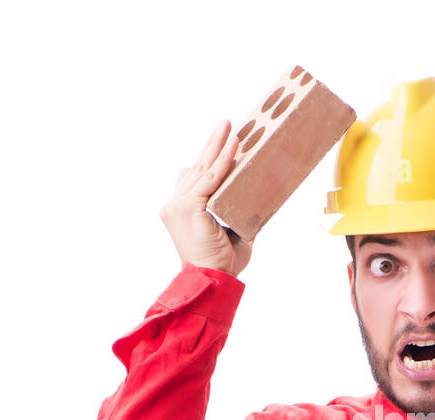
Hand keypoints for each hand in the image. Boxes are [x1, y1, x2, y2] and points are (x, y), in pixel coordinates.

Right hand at [159, 120, 253, 276]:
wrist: (213, 280)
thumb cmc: (223, 264)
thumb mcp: (232, 232)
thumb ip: (238, 214)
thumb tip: (260, 199)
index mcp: (180, 211)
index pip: (193, 178)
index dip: (208, 160)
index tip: (222, 143)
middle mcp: (175, 205)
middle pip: (196, 167)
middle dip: (212, 145)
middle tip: (225, 124)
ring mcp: (179, 205)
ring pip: (202, 168)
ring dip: (218, 145)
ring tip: (230, 126)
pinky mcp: (189, 206)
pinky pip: (210, 178)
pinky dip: (224, 161)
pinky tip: (234, 146)